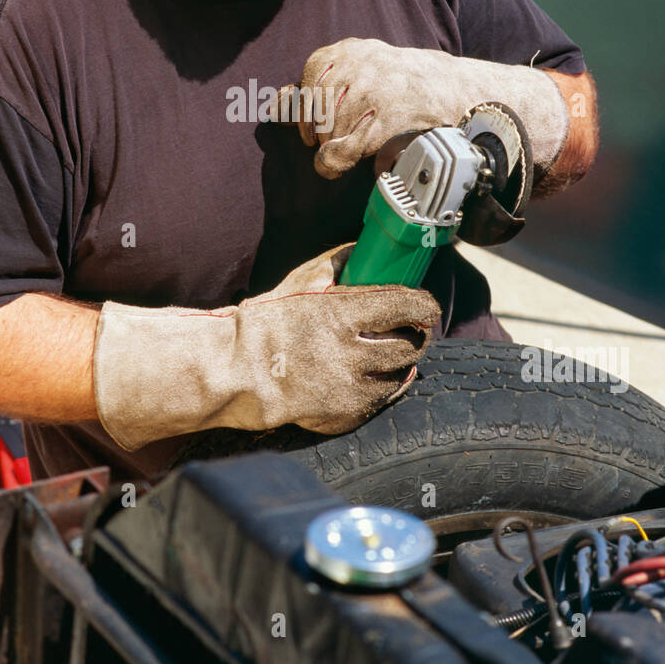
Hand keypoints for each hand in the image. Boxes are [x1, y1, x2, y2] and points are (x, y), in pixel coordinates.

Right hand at [92, 241, 440, 449]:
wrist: (236, 373)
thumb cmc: (266, 323)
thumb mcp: (300, 283)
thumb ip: (337, 264)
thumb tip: (367, 249)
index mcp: (340, 314)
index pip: (405, 306)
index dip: (425, 306)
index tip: (428, 307)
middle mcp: (348, 354)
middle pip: (410, 344)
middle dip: (417, 335)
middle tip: (413, 329)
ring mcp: (348, 389)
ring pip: (402, 373)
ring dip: (405, 360)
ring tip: (397, 351)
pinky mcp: (344, 414)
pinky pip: (383, 399)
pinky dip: (389, 385)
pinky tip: (382, 374)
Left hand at [284, 37, 568, 177]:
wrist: (465, 96)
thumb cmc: (406, 91)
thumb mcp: (365, 72)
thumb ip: (323, 83)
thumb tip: (277, 102)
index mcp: (354, 49)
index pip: (312, 73)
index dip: (303, 107)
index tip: (310, 129)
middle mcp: (363, 63)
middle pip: (314, 105)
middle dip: (315, 131)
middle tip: (328, 143)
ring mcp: (377, 88)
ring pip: (326, 128)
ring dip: (329, 147)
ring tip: (347, 150)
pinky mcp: (389, 118)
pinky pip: (344, 147)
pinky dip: (334, 161)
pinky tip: (338, 167)